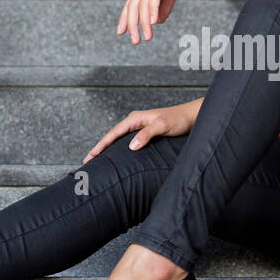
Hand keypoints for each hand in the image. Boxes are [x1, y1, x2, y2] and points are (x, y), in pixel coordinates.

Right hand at [82, 101, 200, 163]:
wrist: (192, 116)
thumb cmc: (179, 120)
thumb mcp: (163, 126)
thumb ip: (147, 134)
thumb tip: (131, 146)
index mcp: (135, 119)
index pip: (112, 134)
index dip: (100, 146)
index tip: (89, 157)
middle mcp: (135, 122)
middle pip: (112, 138)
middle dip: (99, 149)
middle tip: (87, 163)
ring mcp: (140, 128)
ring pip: (119, 141)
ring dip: (108, 150)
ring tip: (98, 163)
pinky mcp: (146, 134)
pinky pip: (127, 143)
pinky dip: (119, 150)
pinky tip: (118, 159)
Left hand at [117, 0, 206, 43]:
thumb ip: (166, 4)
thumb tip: (158, 21)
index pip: (132, 2)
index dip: (126, 17)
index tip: (123, 32)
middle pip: (133, 5)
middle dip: (131, 24)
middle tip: (134, 40)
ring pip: (142, 4)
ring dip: (143, 22)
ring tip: (146, 37)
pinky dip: (152, 10)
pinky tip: (153, 22)